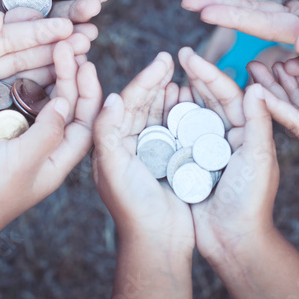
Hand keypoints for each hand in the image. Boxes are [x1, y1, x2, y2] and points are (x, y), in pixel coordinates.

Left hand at [0, 10, 86, 191]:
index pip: (9, 36)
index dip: (40, 30)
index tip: (67, 25)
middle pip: (24, 54)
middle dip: (56, 47)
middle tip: (88, 39)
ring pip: (27, 78)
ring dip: (56, 69)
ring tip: (84, 62)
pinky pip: (21, 106)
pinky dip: (44, 98)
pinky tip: (67, 92)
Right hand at [0, 41, 101, 244]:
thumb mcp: (23, 161)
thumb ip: (47, 131)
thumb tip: (66, 101)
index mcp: (57, 159)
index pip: (86, 120)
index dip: (88, 90)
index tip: (84, 62)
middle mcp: (43, 148)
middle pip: (66, 106)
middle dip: (68, 75)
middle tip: (65, 45)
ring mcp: (19, 142)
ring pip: (40, 102)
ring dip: (45, 76)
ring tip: (47, 48)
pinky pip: (15, 106)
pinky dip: (19, 86)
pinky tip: (17, 65)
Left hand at [92, 52, 193, 250]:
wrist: (160, 240)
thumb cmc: (132, 207)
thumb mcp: (112, 168)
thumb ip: (108, 131)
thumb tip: (113, 96)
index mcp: (108, 144)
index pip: (125, 103)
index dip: (141, 79)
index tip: (160, 59)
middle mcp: (126, 145)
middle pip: (141, 103)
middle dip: (154, 79)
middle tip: (169, 57)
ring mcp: (148, 152)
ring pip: (158, 112)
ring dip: (167, 91)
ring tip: (181, 71)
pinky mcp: (167, 161)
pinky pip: (173, 129)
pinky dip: (181, 111)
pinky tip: (190, 97)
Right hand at [177, 48, 278, 261]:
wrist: (232, 242)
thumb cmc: (250, 201)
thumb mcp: (257, 158)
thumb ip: (258, 121)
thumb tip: (256, 85)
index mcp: (249, 132)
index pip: (228, 93)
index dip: (209, 72)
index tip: (188, 54)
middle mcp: (231, 137)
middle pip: (210, 99)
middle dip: (195, 75)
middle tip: (176, 55)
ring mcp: (210, 150)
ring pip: (194, 114)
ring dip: (181, 94)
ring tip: (165, 76)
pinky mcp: (193, 165)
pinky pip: (180, 136)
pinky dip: (169, 120)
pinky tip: (157, 108)